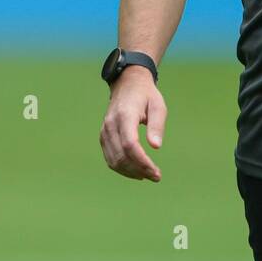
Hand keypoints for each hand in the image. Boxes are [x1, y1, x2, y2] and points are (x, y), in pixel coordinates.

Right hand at [99, 67, 164, 181]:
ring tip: (148, 175)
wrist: (127, 84)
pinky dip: (122, 168)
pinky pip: (110, 158)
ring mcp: (104, 131)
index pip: (130, 144)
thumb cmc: (146, 95)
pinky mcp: (103, 136)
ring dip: (130, 172)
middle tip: (156, 176)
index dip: (142, 161)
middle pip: (121, 156)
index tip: (156, 171)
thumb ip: (157, 125)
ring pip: (114, 160)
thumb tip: (156, 147)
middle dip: (139, 170)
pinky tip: (136, 172)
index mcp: (125, 115)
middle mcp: (111, 124)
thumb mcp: (158, 105)